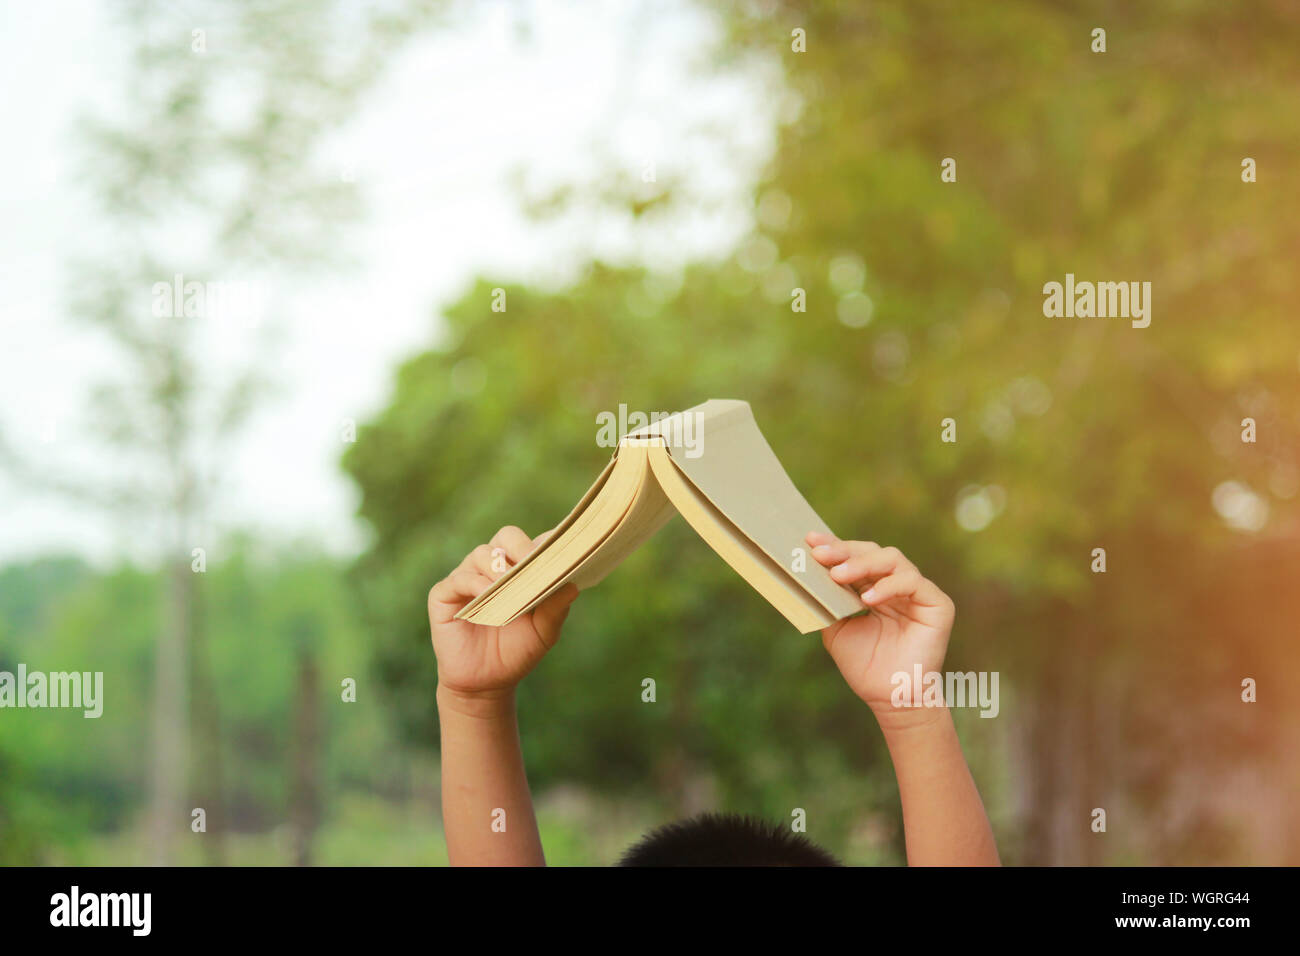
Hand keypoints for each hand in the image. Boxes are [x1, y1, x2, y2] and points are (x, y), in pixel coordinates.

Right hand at [428, 525, 577, 704]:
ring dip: (498, 566)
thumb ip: (556, 609)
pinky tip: (487, 595)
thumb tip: (573, 586)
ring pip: (482, 553)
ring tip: (510, 583)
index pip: (535, 543)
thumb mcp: (543, 633)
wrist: (486, 683)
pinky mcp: (444, 594)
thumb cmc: (517, 651)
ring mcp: (468, 577)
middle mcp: (493, 567)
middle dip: (521, 546)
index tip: (563, 547)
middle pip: (506, 536)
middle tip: (533, 561)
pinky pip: (459, 578)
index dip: (549, 541)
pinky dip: (475, 583)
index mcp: (520, 569)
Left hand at [807, 533, 954, 724]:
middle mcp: (897, 584)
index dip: (835, 546)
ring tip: (839, 575)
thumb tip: (806, 573)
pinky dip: (889, 586)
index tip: (810, 541)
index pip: (856, 558)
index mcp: (875, 587)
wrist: (889, 697)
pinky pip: (913, 582)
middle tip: (821, 555)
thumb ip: (828, 601)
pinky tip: (868, 598)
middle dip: (844, 551)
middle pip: (873, 552)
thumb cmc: (864, 665)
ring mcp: (918, 592)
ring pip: (893, 559)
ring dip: (863, 563)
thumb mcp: (836, 628)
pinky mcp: (938, 604)